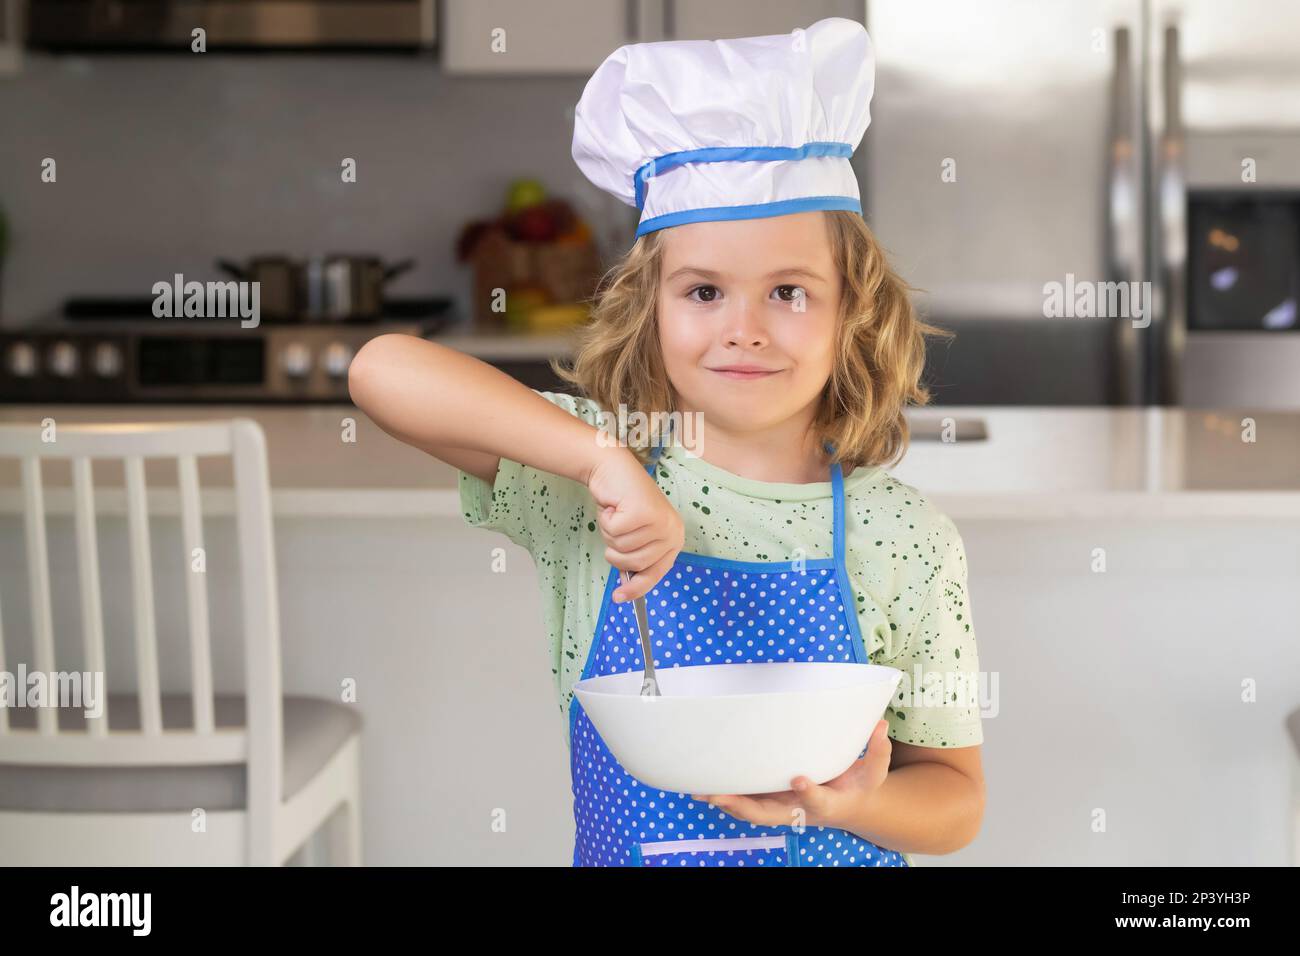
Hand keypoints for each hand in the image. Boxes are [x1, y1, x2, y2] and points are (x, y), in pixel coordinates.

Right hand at [586, 448, 683, 602]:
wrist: (614, 469)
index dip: (636, 589)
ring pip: (623, 549)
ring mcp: (660, 522)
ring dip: (610, 534)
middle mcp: (673, 531)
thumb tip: (626, 591)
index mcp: (673, 540)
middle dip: (616, 550)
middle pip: (636, 564)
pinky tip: (614, 506)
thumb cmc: (622, 503)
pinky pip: (614, 532)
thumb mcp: (634, 536)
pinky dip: (606, 521)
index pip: (655, 574)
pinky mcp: (644, 512)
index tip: (618, 598)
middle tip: (615, 529)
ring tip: (617, 515)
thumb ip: (635, 558)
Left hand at [691, 719, 891, 829]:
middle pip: (770, 815)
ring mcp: (782, 809)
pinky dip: (725, 796)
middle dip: (744, 807)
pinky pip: (746, 802)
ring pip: (751, 812)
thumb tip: (880, 724)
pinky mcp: (771, 801)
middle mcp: (800, 810)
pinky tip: (702, 786)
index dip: (809, 792)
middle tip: (721, 796)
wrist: (848, 807)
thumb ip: (878, 751)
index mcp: (828, 804)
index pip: (818, 801)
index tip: (799, 778)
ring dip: (727, 803)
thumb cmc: (859, 786)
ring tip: (702, 790)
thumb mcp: (875, 772)